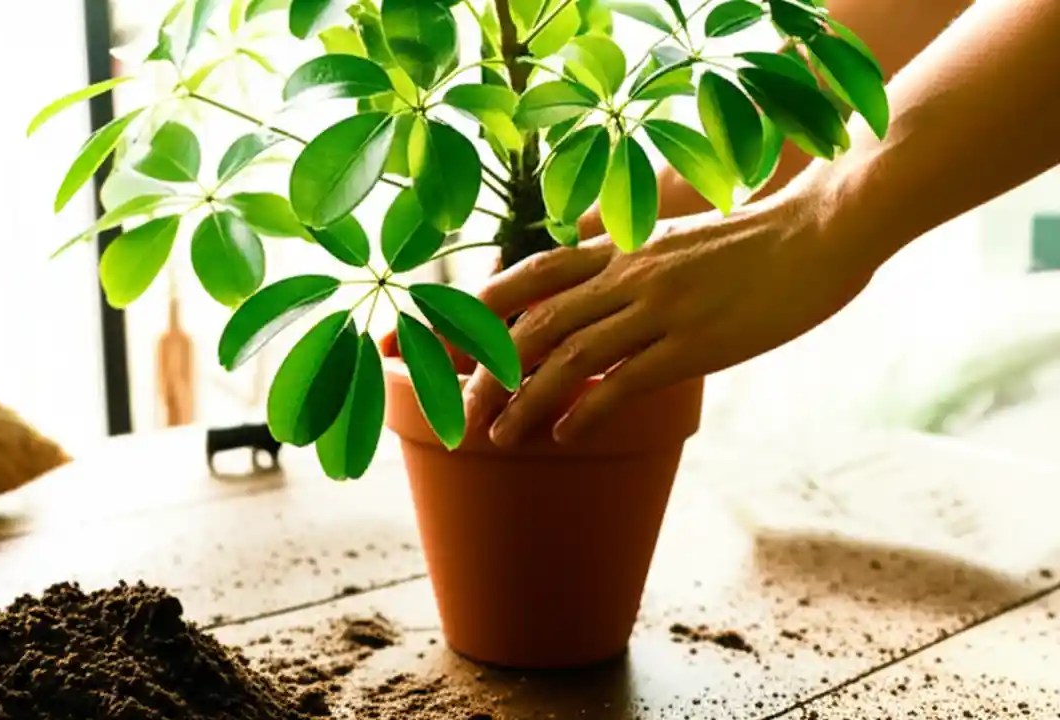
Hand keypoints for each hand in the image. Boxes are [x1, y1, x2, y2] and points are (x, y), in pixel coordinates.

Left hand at [464, 192, 880, 447]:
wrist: (820, 230)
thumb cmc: (755, 234)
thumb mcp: (676, 226)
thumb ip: (624, 240)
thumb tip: (580, 240)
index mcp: (622, 247)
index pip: (534, 272)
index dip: (485, 304)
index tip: (452, 334)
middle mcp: (627, 275)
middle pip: (535, 323)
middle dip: (490, 367)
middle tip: (463, 405)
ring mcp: (658, 309)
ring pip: (568, 358)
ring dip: (524, 401)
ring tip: (498, 435)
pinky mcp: (692, 345)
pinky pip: (623, 383)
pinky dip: (586, 411)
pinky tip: (565, 436)